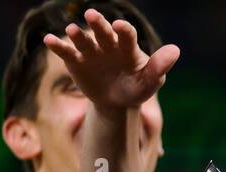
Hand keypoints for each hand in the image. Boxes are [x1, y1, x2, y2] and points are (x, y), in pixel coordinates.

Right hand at [43, 8, 179, 113]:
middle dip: (98, 23)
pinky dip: (58, 46)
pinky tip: (49, 40)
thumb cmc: (136, 88)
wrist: (117, 102)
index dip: (123, 30)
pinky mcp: (76, 61)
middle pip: (103, 31)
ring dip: (77, 34)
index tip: (121, 27)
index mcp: (127, 46)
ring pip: (83, 40)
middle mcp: (108, 44)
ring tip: (72, 30)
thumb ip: (160, 67)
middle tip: (92, 15)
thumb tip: (176, 50)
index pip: (126, 34)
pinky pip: (66, 52)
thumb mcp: (150, 82)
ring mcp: (91, 51)